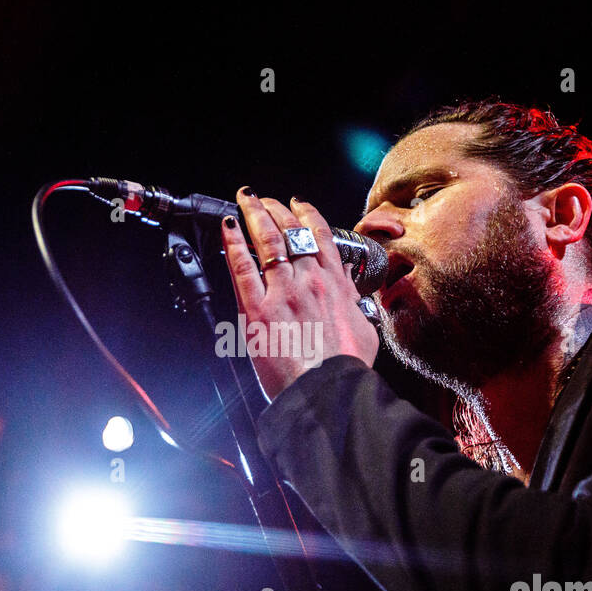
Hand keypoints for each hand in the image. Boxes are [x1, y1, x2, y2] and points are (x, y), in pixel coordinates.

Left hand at [221, 188, 379, 401]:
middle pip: (291, 232)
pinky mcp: (258, 310)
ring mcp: (283, 292)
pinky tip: (227, 227)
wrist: (328, 391)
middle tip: (264, 199)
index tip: (298, 204)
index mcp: (335, 284)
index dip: (308, 214)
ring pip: (267, 241)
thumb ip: (354, 303)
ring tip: (245, 201)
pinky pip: (242, 267)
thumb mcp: (364, 329)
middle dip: (276, 209)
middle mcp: (310, 280)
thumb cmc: (346, 368)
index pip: (321, 236)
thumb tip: (349, 288)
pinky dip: (233, 244)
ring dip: (254, 215)